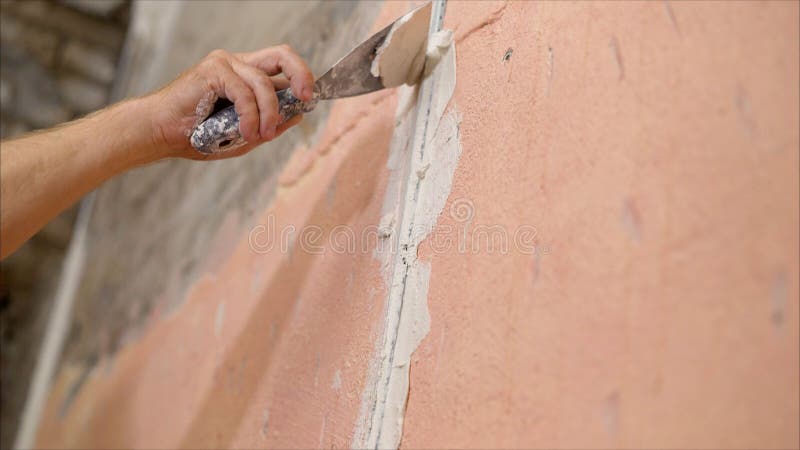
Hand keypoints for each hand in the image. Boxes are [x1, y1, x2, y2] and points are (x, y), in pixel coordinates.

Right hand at [145, 46, 314, 159]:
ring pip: (264, 83)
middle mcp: (238, 64)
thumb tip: (297, 115)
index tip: (310, 102)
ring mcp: (225, 64)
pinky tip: (245, 132)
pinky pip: (244, 92)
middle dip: (302, 75)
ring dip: (269, 114)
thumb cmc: (197, 135)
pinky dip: (250, 115)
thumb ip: (270, 124)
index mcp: (246, 75)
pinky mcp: (212, 70)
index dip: (302, 78)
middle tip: (306, 100)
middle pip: (282, 55)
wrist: (160, 134)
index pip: (283, 65)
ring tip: (262, 136)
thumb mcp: (243, 135)